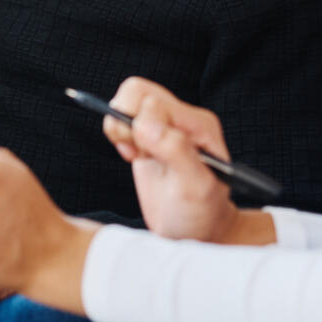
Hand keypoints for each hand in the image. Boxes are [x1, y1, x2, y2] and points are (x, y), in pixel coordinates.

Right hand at [104, 77, 249, 243]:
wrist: (199, 231)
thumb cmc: (202, 213)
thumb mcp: (195, 188)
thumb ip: (175, 151)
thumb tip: (145, 123)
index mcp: (197, 124)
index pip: (153, 102)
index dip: (139, 127)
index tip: (142, 156)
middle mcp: (182, 118)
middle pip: (136, 91)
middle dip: (124, 121)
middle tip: (136, 153)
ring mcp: (165, 125)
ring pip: (127, 98)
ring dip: (119, 127)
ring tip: (136, 155)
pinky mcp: (149, 134)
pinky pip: (122, 115)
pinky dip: (118, 134)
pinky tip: (135, 156)